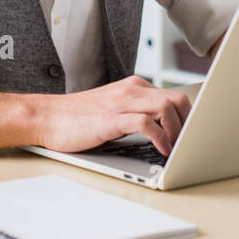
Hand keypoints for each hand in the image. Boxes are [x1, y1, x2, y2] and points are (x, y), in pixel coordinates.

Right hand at [33, 75, 191, 157]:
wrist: (46, 117)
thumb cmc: (77, 119)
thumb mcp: (114, 110)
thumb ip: (136, 113)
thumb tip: (162, 131)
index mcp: (134, 87)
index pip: (174, 96)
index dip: (189, 117)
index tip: (192, 136)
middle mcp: (131, 90)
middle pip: (178, 99)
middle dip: (189, 123)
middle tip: (189, 144)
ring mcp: (122, 103)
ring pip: (167, 107)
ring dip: (178, 131)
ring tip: (177, 149)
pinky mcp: (111, 118)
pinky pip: (146, 123)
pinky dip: (160, 138)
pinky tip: (161, 151)